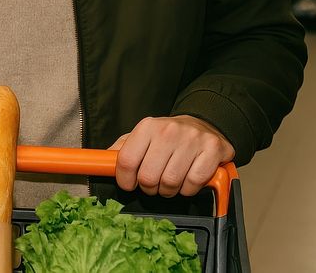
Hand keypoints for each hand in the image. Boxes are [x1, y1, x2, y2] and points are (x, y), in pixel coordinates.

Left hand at [109, 115, 234, 197]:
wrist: (202, 125)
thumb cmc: (168, 136)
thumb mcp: (142, 137)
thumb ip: (122, 149)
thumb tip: (102, 164)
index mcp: (147, 127)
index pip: (127, 160)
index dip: (125, 179)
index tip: (128, 184)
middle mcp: (169, 131)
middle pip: (148, 177)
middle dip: (148, 187)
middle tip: (153, 184)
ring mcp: (192, 140)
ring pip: (171, 183)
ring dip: (168, 190)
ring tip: (169, 181)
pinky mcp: (213, 150)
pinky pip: (194, 184)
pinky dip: (188, 189)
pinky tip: (187, 179)